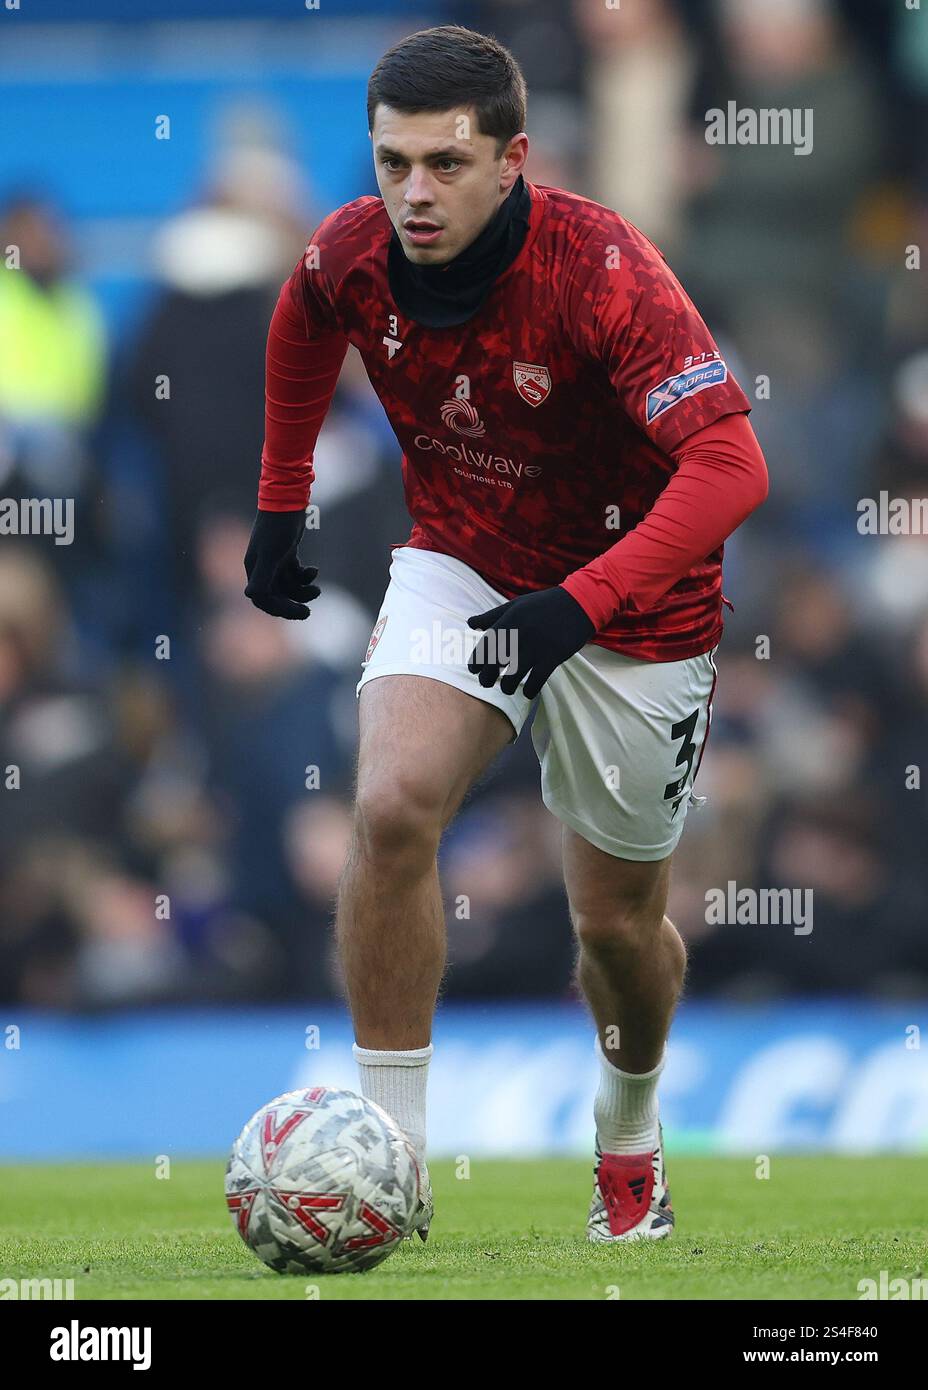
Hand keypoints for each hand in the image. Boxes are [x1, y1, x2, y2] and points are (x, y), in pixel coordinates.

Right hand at [243, 508, 319, 619]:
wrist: (287, 499)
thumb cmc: (277, 526)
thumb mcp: (271, 553)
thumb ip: (262, 576)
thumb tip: (250, 596)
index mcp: (254, 569)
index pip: (263, 599)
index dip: (280, 609)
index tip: (300, 612)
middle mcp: (262, 567)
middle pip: (276, 596)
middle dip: (293, 604)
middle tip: (308, 612)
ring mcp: (275, 561)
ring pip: (289, 586)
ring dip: (303, 590)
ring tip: (317, 589)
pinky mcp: (287, 554)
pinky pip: (296, 574)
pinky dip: (306, 576)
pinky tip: (314, 570)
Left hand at [466, 586, 595, 698]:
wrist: (578, 604)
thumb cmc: (543, 605)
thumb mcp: (515, 605)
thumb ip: (492, 616)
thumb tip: (470, 624)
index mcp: (508, 622)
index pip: (484, 647)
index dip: (476, 662)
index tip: (474, 670)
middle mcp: (518, 636)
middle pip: (494, 665)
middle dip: (487, 678)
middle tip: (487, 683)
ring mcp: (536, 648)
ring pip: (512, 677)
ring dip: (507, 687)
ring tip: (507, 688)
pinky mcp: (552, 658)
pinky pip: (536, 682)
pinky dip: (529, 690)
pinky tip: (527, 691)